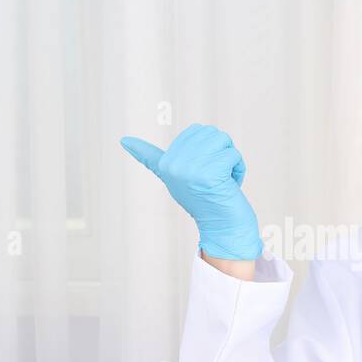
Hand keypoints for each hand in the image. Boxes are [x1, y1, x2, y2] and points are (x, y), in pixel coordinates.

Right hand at [120, 123, 263, 259]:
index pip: (173, 141)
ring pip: (222, 140)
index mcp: (166, 166)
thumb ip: (160, 161)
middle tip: (215, 175)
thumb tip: (126, 141)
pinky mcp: (210, 173)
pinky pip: (233, 155)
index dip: (138, 147)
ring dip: (231, 158)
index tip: (123, 140)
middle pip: (208, 132)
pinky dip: (238, 168)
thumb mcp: (179, 179)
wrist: (223, 229)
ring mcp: (190, 169)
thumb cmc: (206, 202)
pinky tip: (231, 184)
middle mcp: (173, 165)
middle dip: (219, 150)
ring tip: (223, 178)